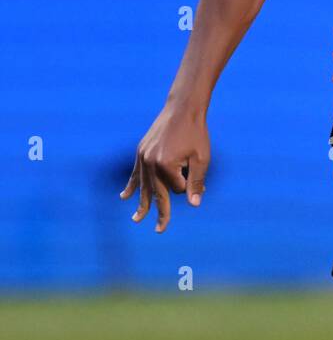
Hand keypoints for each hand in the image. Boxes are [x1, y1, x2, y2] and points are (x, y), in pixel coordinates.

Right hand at [120, 106, 210, 233]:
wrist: (182, 109)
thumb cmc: (196, 133)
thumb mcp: (201, 158)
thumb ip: (197, 182)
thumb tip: (194, 205)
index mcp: (165, 165)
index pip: (177, 188)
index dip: (188, 182)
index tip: (193, 168)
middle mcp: (150, 163)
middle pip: (157, 193)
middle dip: (160, 212)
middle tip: (160, 230)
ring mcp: (142, 157)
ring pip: (143, 186)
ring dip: (141, 203)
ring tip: (136, 219)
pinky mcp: (140, 152)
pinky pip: (135, 174)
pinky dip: (131, 186)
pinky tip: (123, 197)